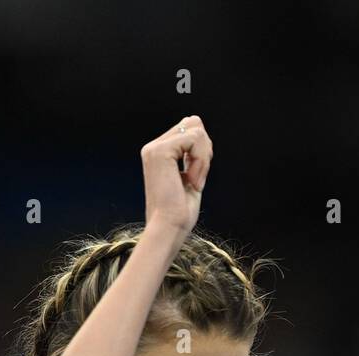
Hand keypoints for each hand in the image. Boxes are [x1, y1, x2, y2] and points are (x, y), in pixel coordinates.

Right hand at [141, 115, 213, 236]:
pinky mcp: (160, 151)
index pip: (189, 131)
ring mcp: (155, 148)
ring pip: (196, 130)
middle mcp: (153, 147)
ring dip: (203, 158)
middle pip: (193, 123)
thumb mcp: (190, 179)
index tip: (198, 178)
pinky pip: (194, 139)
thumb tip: (204, 141)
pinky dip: (201, 161)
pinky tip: (192, 181)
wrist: (169, 228)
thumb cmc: (180, 213)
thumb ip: (193, 159)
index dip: (202, 152)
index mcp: (159, 154)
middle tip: (199, 176)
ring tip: (194, 181)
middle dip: (204, 149)